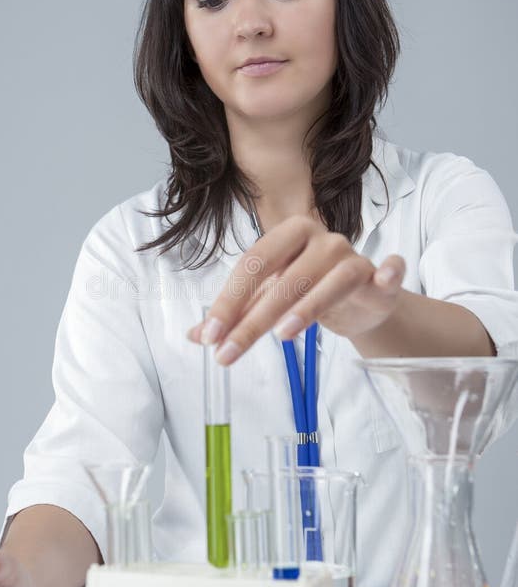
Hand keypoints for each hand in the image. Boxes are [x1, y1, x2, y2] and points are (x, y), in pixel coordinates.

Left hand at [187, 214, 404, 364]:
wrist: (359, 300)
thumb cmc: (308, 291)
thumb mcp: (269, 300)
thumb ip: (237, 314)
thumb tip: (197, 336)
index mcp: (288, 234)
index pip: (252, 265)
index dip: (228, 301)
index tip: (209, 336)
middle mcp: (321, 239)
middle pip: (285, 277)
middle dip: (254, 318)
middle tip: (229, 352)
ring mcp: (353, 257)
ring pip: (330, 281)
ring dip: (307, 307)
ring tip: (282, 336)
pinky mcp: (381, 278)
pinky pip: (389, 271)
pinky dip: (389, 270)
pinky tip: (383, 277)